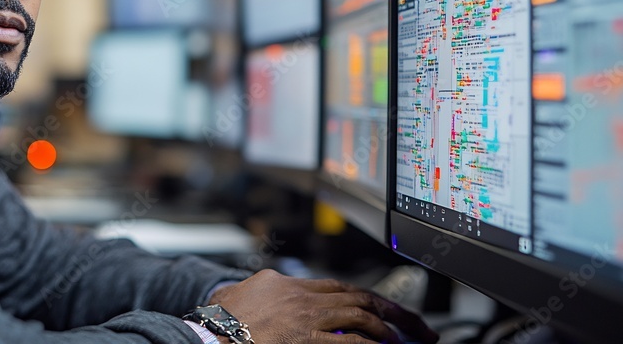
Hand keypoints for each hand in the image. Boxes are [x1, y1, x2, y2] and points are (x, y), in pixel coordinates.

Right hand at [208, 270, 438, 343]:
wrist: (206, 333)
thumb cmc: (219, 321)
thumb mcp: (244, 295)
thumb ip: (267, 292)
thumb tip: (277, 293)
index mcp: (286, 284)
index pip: (337, 287)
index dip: (366, 300)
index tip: (384, 310)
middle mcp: (299, 295)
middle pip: (357, 297)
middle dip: (392, 313)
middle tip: (416, 326)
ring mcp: (303, 317)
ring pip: (358, 315)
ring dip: (386, 329)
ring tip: (402, 340)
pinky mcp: (303, 339)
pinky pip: (348, 342)